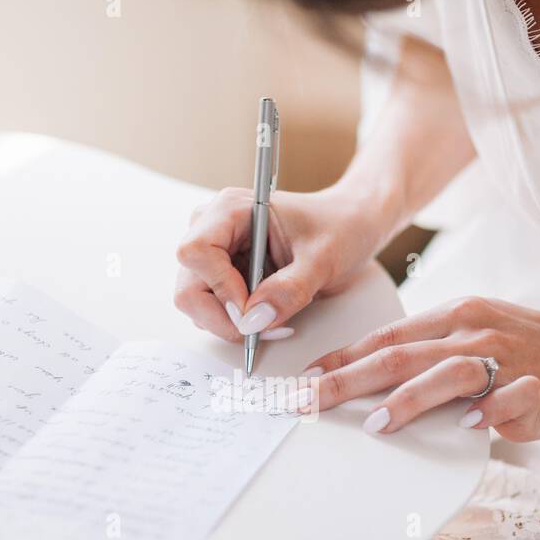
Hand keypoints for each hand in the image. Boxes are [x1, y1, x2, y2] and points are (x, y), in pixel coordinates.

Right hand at [173, 184, 393, 341]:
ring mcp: (215, 255)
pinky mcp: (223, 276)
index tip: (250, 309)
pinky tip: (268, 318)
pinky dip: (236, 324)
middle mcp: (214, 229)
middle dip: (221, 316)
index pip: (196, 251)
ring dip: (230, 323)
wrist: (350, 226)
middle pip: (188, 286)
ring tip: (273, 322)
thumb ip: (290, 290)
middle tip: (260, 330)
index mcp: (232, 210)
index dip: (219, 287)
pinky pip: (213, 310)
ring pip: (196, 303)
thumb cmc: (340, 227)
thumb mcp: (323, 259)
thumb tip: (254, 321)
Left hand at [300, 296, 539, 441]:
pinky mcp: (537, 390)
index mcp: (453, 316)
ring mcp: (505, 360)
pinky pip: (508, 400)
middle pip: (398, 355)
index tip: (302, 380)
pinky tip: (467, 425)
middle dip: (345, 381)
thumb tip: (370, 382)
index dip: (340, 358)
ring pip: (446, 374)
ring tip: (372, 423)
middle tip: (305, 403)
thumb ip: (428, 352)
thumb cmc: (529, 346)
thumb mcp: (474, 331)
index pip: (385, 337)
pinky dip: (486, 412)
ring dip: (406, 400)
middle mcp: (473, 332)